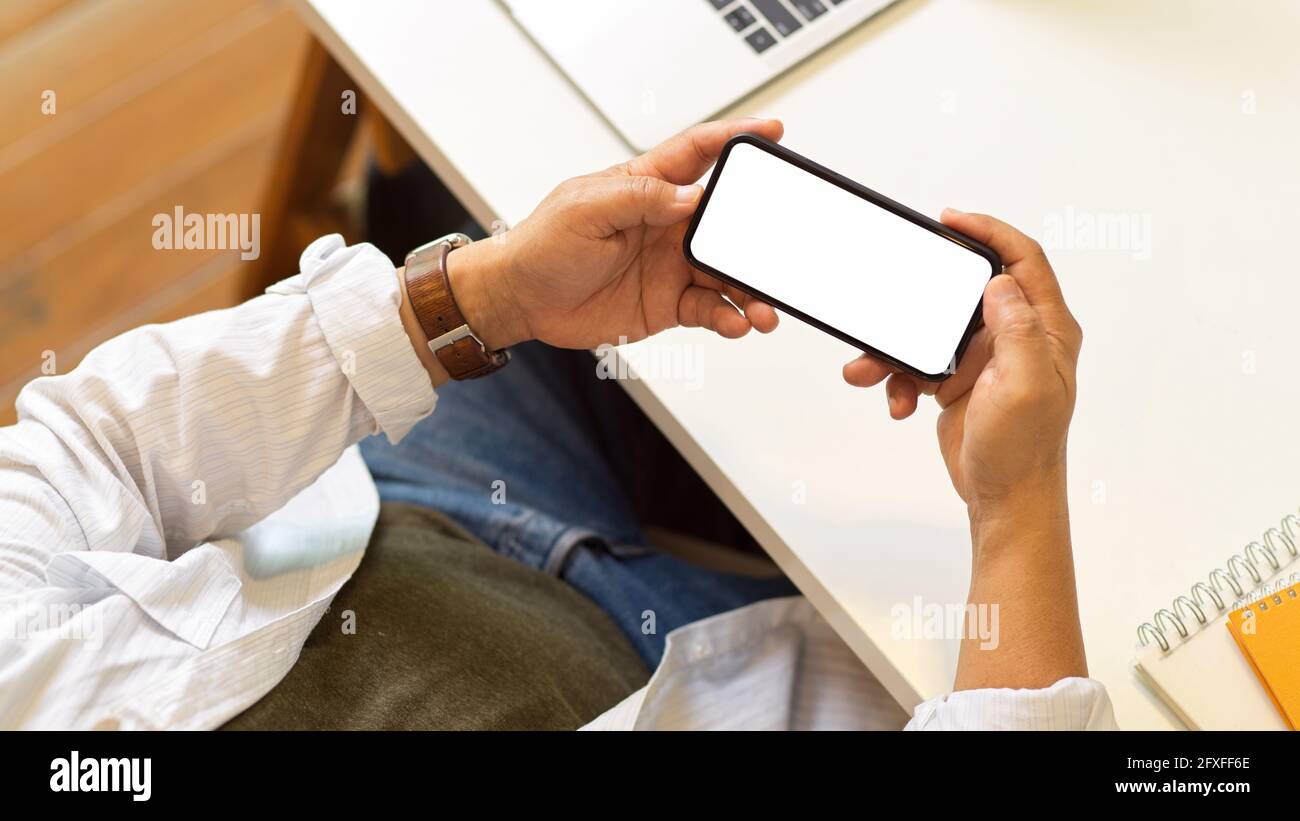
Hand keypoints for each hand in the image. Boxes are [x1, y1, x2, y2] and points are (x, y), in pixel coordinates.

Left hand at [445, 118, 783, 350]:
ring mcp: (673, 264)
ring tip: (766, 309)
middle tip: (779, 251)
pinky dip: (730, 318)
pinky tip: (738, 323)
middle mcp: (669, 223)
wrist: (523, 299)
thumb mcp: (584, 208)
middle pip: (729, 220)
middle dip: (760, 233)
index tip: (773, 132)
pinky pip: (712, 309)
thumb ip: (639, 198)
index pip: (700, 153)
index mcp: (648, 186)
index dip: (736, 138)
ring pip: (728, 272)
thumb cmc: (544, 244)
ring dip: (753, 288)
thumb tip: (691, 196)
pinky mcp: (670, 303)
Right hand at [842, 210, 1082, 511]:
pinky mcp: (959, 379)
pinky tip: (896, 401)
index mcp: (1046, 330)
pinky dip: (899, 378)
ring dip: (896, 348)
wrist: (1004, 497)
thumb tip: (1000, 283)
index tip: (951, 220)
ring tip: (868, 369)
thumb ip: (1018, 331)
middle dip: (920, 298)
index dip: (989, 231)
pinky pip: (918, 362)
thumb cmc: (1023, 451)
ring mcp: (986, 358)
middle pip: (965, 291)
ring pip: (931, 329)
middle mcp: (1018, 337)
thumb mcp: (1024, 388)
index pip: (1022, 260)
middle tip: (893, 291)